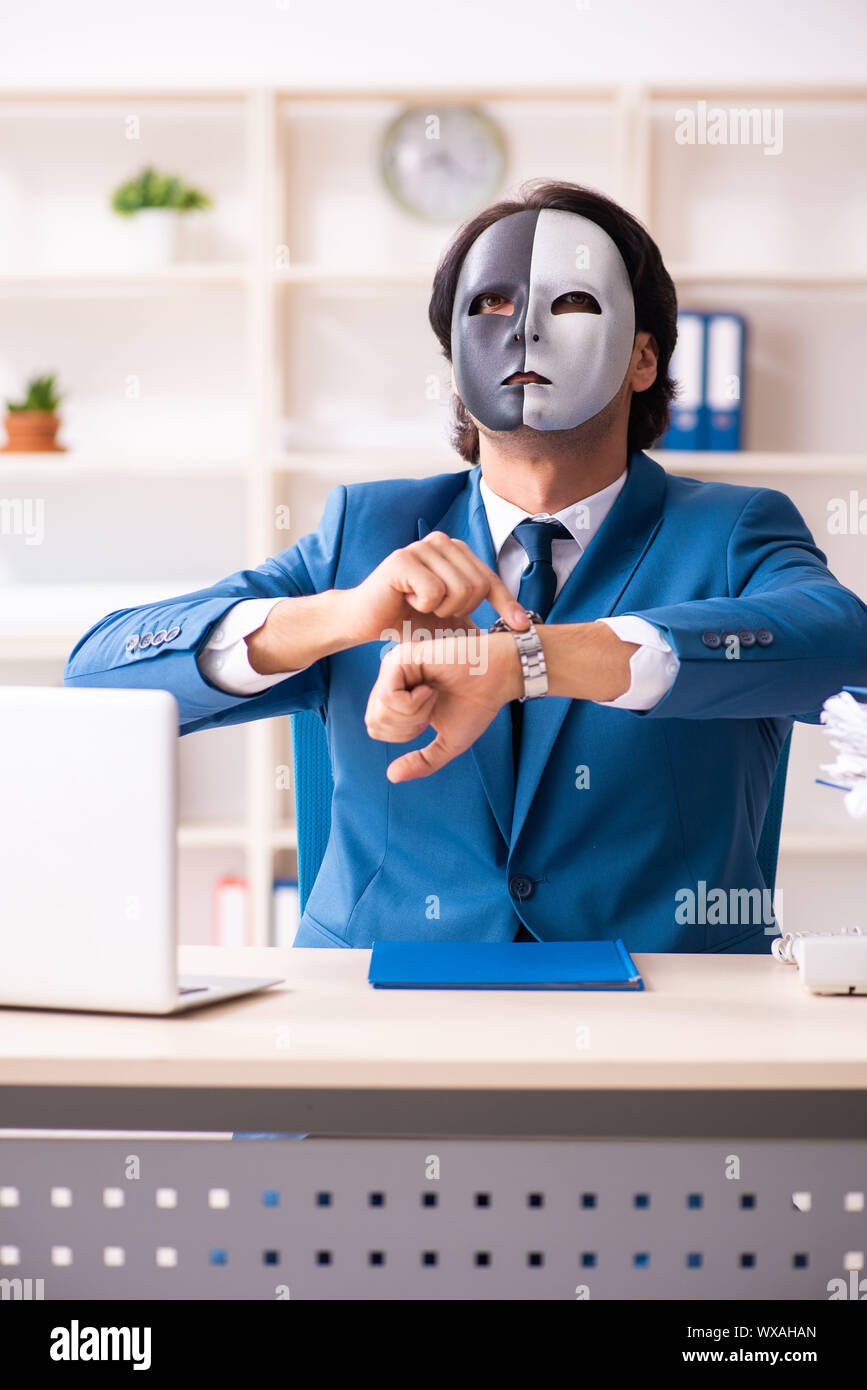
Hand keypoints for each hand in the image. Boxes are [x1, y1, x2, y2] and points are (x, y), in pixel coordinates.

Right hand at [347, 532, 527, 646]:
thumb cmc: (409, 621)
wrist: (366, 621)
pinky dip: (423, 607)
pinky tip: (407, 601)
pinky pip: (434, 592)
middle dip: (461, 611)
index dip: (507, 605)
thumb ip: (478, 618)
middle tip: (435, 611)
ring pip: (459, 589)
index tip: (522, 627)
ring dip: (441, 610)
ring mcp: (421, 547)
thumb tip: (518, 628)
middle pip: (478, 585)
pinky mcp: (402, 559)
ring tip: (421, 606)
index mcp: (456, 552)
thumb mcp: (451, 622)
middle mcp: (441, 542)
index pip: (491, 579)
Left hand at [364, 632, 522, 781]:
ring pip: (380, 711)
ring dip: (414, 714)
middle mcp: (389, 676)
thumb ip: (422, 761)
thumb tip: (391, 777)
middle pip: (373, 722)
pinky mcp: (401, 657)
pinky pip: (389, 698)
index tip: (430, 716)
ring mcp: (393, 664)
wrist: (498, 676)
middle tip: (432, 708)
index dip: (404, 733)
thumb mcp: (447, 742)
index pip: (376, 727)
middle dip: (407, 727)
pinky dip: (413, 704)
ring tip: (433, 695)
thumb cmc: (475, 704)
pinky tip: (431, 689)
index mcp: (396, 692)